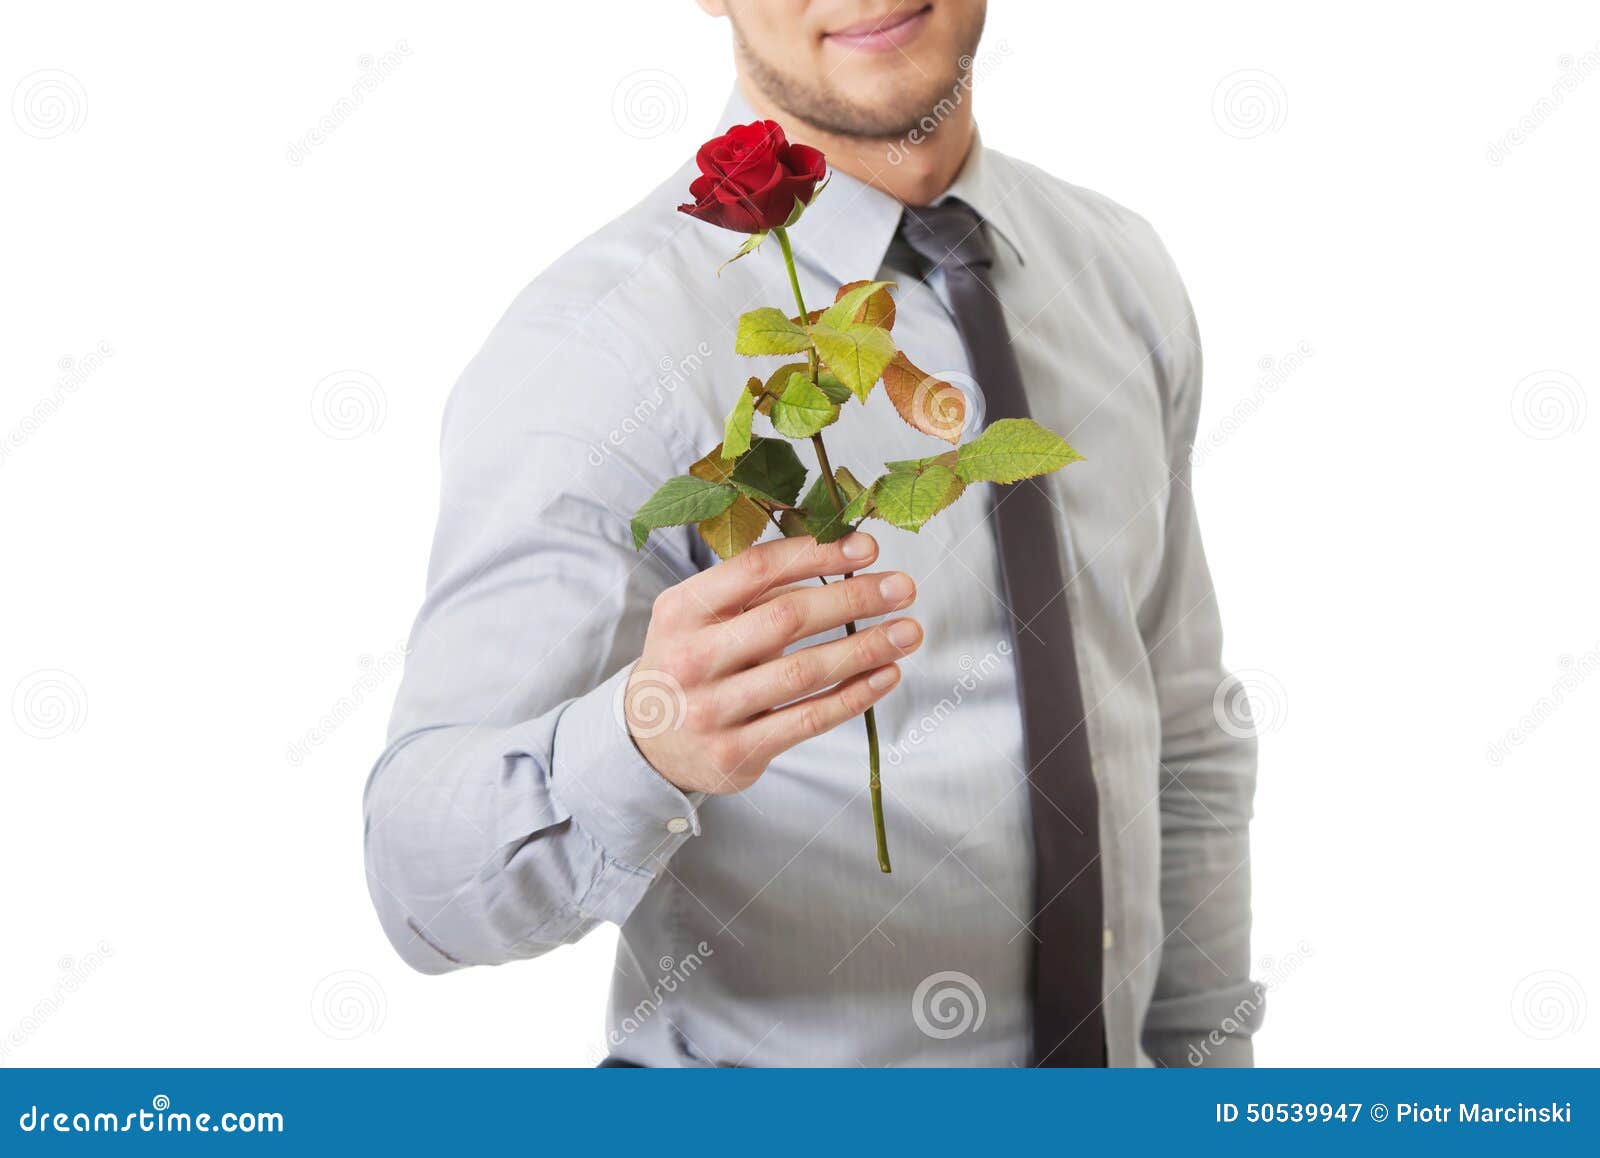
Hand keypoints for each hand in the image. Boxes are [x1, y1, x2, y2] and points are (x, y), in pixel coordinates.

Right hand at [624, 532, 919, 794]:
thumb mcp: (697, 615)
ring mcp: (713, 710)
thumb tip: (842, 554)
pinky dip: (855, 695)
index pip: (757, 569)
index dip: (817, 554)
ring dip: (865, 648)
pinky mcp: (737, 753)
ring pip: (804, 673)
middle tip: (902, 587)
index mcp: (682, 610)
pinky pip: (809, 720)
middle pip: (786, 618)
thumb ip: (753, 587)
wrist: (645, 740)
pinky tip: (886, 674)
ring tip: (908, 631)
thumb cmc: (690, 661)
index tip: (868, 549)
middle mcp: (692, 658)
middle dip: (853, 598)